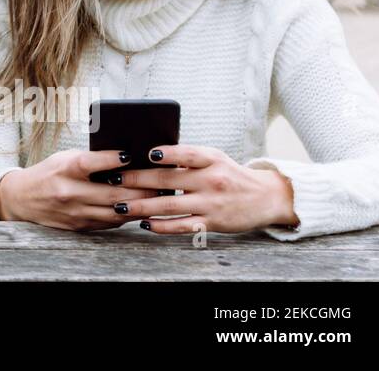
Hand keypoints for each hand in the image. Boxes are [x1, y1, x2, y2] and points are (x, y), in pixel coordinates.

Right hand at [0, 149, 161, 229]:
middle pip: (113, 193)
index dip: (112, 159)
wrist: (22, 199)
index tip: (130, 154)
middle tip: (161, 183)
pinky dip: (126, 215)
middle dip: (141, 189)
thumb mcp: (63, 158)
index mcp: (64, 170)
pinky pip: (109, 222)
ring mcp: (75, 213)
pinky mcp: (80, 227)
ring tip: (157, 198)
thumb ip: (90, 159)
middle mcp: (69, 192)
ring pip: (116, 212)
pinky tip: (139, 208)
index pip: (91, 163)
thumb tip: (125, 158)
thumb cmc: (48, 173)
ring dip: (139, 205)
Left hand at [115, 144, 298, 234]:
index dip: (167, 153)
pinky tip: (145, 224)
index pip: (187, 154)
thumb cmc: (230, 173)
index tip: (146, 153)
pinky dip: (161, 226)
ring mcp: (211, 203)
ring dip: (142, 206)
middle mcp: (211, 180)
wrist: (265, 197)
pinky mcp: (212, 223)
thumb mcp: (214, 158)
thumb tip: (148, 156)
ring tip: (120, 205)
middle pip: (168, 181)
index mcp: (211, 159)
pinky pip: (182, 226)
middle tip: (113, 179)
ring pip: (170, 206)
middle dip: (137, 180)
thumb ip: (187, 157)